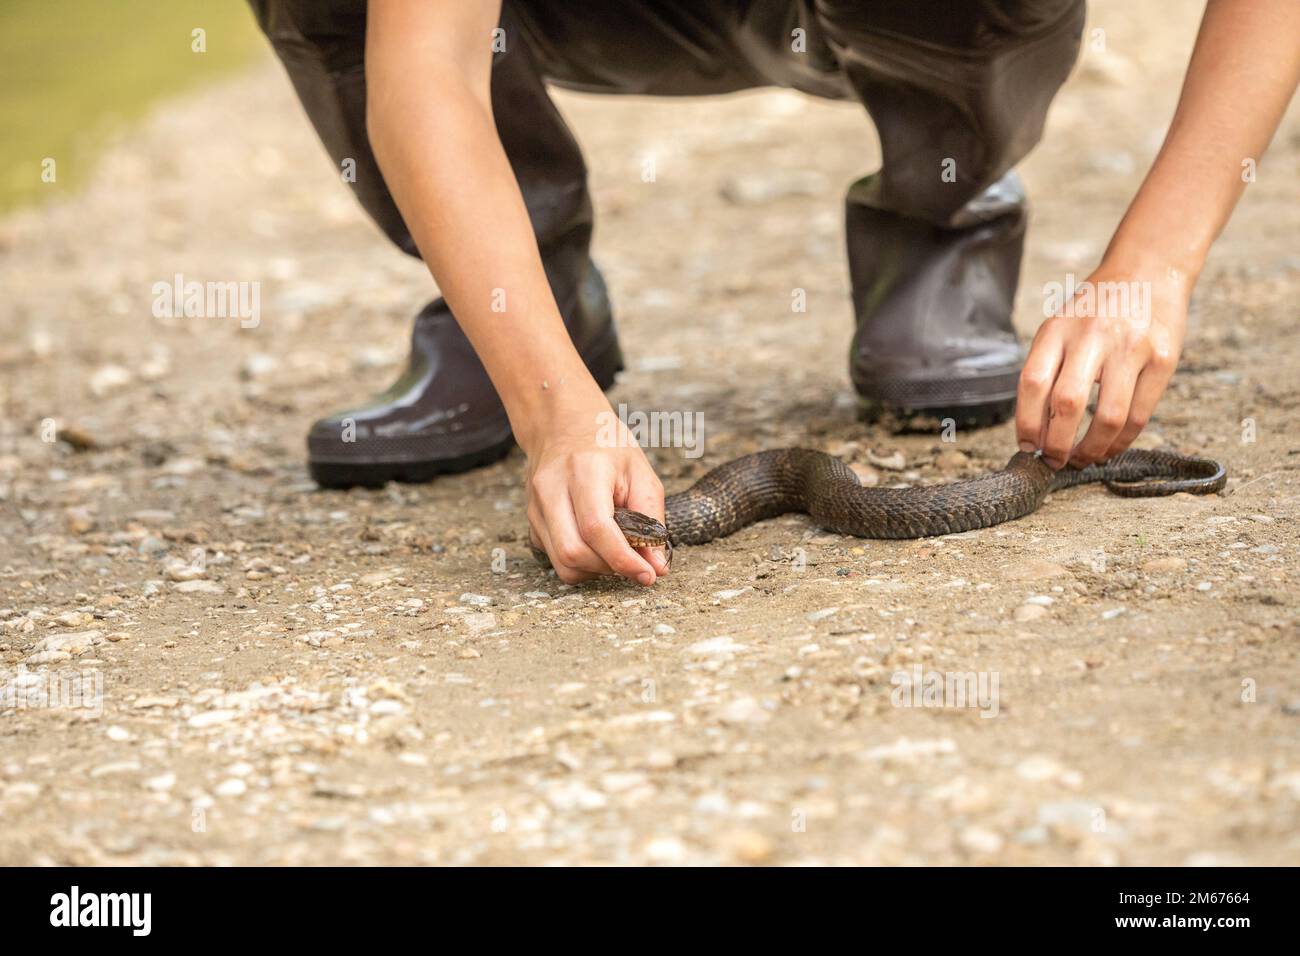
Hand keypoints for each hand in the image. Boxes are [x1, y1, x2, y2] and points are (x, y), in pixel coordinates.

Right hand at [520, 387, 668, 585]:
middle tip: (635, 564)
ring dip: (595, 570)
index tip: (648, 574)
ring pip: (562, 562)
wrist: (563, 424)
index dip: (623, 559)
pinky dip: (580, 563)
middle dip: (610, 568)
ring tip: (616, 554)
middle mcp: (552, 488)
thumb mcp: (641, 472)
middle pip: (574, 552)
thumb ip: (652, 520)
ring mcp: (535, 506)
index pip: (597, 528)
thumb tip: (657, 567)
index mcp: (584, 470)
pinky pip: (555, 557)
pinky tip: (596, 545)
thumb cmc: (607, 446)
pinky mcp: (531, 520)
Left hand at [1016, 263, 1190, 469]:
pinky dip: (1121, 441)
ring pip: (1108, 418)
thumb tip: (1036, 428)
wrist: (1149, 269)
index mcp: (1057, 329)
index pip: (1032, 384)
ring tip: (1082, 459)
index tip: (1027, 447)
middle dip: (1056, 445)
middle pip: (1066, 404)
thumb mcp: (1061, 324)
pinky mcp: (1162, 359)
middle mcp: (1092, 336)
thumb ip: (1048, 367)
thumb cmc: (1096, 308)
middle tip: (1053, 462)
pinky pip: (1139, 415)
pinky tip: (1109, 447)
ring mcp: (1130, 347)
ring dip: (1092, 450)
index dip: (1026, 423)